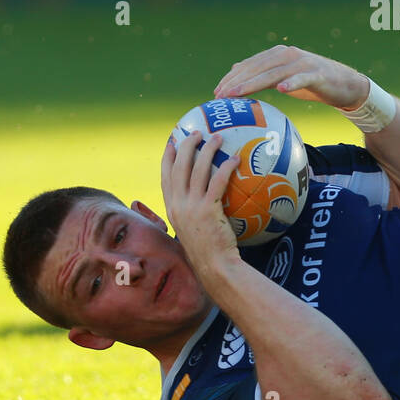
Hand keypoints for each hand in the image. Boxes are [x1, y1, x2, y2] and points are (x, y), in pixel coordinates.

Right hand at [160, 131, 240, 268]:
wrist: (213, 267)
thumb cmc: (207, 250)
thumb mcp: (192, 229)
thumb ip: (194, 212)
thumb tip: (207, 198)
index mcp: (171, 209)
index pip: (165, 177)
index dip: (167, 158)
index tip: (171, 142)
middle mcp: (178, 205)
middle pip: (179, 167)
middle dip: (186, 146)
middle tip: (196, 132)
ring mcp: (191, 207)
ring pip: (197, 170)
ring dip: (207, 150)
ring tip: (217, 138)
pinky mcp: (208, 210)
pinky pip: (217, 181)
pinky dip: (225, 167)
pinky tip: (235, 159)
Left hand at [214, 44, 370, 110]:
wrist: (345, 84)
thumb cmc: (312, 82)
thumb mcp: (283, 76)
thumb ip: (262, 72)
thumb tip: (236, 70)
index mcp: (277, 55)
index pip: (249, 65)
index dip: (232, 78)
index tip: (216, 92)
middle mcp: (288, 55)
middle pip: (257, 68)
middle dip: (237, 81)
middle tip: (221, 96)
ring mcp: (303, 63)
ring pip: (274, 73)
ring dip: (254, 83)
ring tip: (238, 93)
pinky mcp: (318, 74)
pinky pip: (302, 79)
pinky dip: (292, 83)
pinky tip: (281, 90)